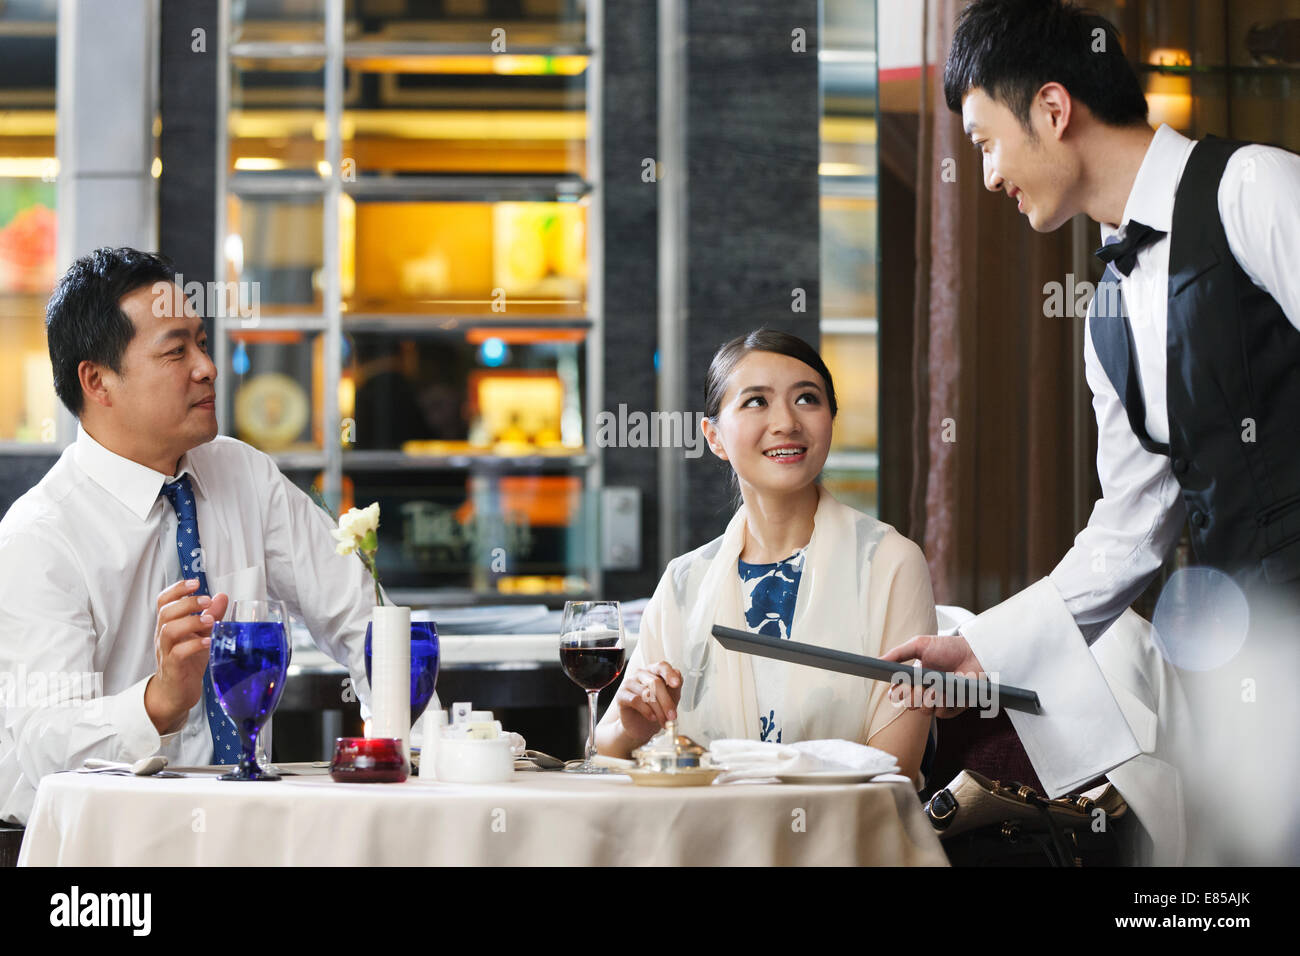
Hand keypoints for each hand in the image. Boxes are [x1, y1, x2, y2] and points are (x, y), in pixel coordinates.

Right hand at [143, 578, 228, 734]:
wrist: (176, 692)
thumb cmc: (187, 661)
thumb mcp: (201, 634)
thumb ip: (210, 615)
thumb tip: (222, 596)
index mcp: (168, 624)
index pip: (164, 600)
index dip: (177, 589)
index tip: (196, 582)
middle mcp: (163, 636)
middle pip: (165, 611)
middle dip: (187, 602)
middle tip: (207, 601)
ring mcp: (166, 651)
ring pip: (168, 630)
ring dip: (190, 622)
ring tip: (209, 621)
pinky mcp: (173, 667)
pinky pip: (178, 653)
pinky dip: (194, 645)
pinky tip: (208, 642)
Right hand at [615, 661, 682, 748]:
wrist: (639, 727)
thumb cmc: (655, 710)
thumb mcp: (670, 699)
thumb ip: (675, 687)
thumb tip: (679, 676)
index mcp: (653, 671)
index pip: (661, 666)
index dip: (669, 674)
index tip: (676, 684)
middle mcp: (640, 674)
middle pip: (655, 682)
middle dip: (666, 702)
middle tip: (673, 716)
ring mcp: (629, 683)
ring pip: (646, 693)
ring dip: (658, 710)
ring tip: (664, 722)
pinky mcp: (621, 694)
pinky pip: (635, 700)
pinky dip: (647, 711)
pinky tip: (652, 718)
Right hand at [880, 634, 981, 718]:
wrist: (975, 653)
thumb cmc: (948, 648)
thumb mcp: (919, 645)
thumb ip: (898, 653)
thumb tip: (877, 660)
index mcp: (915, 679)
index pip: (898, 693)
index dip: (896, 693)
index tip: (898, 689)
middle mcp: (926, 691)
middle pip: (909, 704)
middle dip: (912, 695)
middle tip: (921, 684)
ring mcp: (940, 701)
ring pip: (924, 710)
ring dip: (929, 699)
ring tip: (938, 686)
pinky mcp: (954, 707)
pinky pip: (942, 714)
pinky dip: (944, 704)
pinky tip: (949, 692)